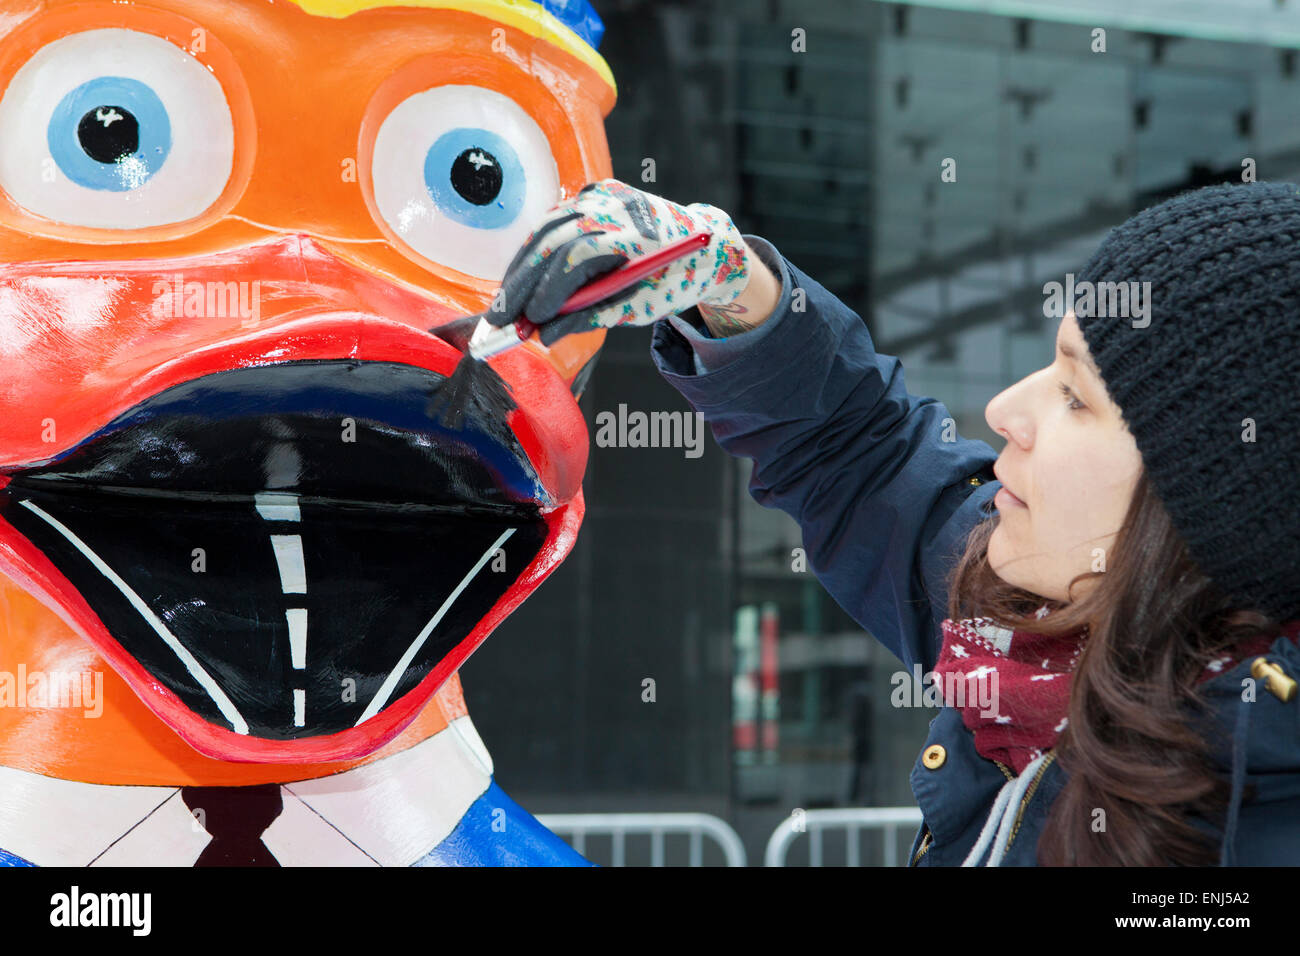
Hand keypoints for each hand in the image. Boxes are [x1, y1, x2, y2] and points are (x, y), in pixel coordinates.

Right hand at [486, 178, 750, 344]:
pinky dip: (535, 249)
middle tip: (499, 319)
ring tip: (504, 304)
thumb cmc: (673, 280)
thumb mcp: (640, 307)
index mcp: (633, 234)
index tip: (530, 322)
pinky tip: (521, 278)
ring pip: (546, 228)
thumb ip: (592, 317)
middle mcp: (614, 206)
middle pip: (552, 241)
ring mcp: (603, 193)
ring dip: (521, 267)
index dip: (549, 291)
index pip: (577, 258)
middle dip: (521, 283)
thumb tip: (545, 334)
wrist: (704, 242)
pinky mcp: (595, 191)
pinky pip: (555, 220)